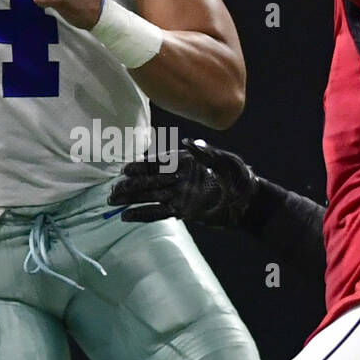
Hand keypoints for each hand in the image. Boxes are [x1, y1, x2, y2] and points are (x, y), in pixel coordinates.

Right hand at [108, 137, 257, 226]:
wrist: (247, 201)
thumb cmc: (239, 176)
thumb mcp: (226, 161)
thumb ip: (207, 153)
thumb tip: (189, 142)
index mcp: (185, 161)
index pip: (159, 162)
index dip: (142, 166)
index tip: (127, 169)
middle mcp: (178, 177)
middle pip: (149, 180)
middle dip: (130, 185)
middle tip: (113, 189)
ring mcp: (178, 194)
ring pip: (149, 196)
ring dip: (131, 199)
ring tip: (113, 201)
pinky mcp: (181, 211)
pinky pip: (157, 213)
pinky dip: (143, 214)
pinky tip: (127, 216)